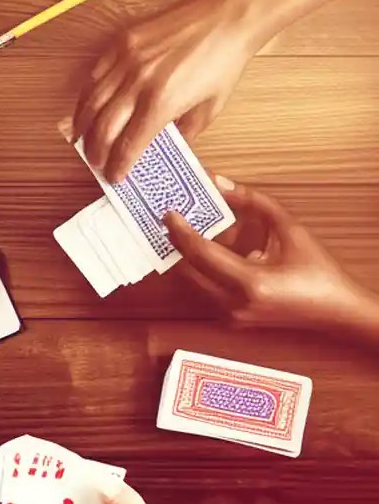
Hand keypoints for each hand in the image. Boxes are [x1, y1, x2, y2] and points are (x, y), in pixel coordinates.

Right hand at [69, 0, 258, 182]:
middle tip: (96, 162)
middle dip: (96, 151)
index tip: (115, 176)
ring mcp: (125, 61)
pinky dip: (85, 96)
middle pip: (102, 129)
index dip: (118, 165)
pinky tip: (86, 108)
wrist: (227, 16)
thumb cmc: (224, 59)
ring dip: (82, 127)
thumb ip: (184, 131)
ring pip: (90, 103)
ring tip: (81, 140)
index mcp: (162, 103)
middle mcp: (138, 83)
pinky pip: (93, 76)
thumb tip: (164, 145)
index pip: (129, 145)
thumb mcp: (210, 107)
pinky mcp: (121, 43)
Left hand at [166, 176, 378, 333]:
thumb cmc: (317, 270)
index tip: (168, 212)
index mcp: (250, 283)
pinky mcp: (230, 320)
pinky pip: (203, 291)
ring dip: (183, 257)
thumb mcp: (290, 229)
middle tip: (169, 219)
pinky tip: (199, 250)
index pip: (201, 254)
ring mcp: (230, 316)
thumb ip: (254, 202)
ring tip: (179, 231)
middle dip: (175, 244)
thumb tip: (218, 183)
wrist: (336, 311)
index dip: (181, 231)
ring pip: (190, 283)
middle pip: (187, 271)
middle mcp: (234, 304)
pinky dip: (197, 270)